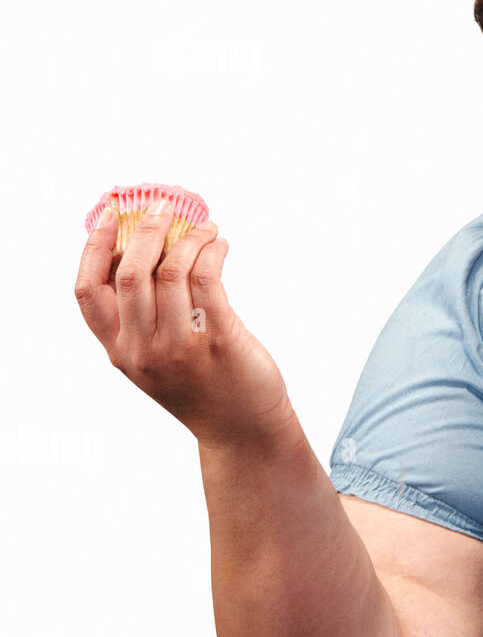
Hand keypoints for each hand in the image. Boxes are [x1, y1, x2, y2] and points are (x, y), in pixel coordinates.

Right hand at [75, 198, 293, 446]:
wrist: (242, 429)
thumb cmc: (203, 386)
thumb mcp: (156, 359)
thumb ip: (144, 318)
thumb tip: (146, 251)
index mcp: (120, 350)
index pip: (87, 291)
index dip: (93, 247)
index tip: (110, 215)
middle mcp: (143, 349)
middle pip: (129, 272)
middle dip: (146, 230)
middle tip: (166, 207)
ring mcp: (179, 346)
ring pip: (172, 270)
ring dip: (190, 237)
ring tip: (206, 227)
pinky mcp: (218, 340)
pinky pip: (208, 279)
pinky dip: (213, 251)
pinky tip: (221, 245)